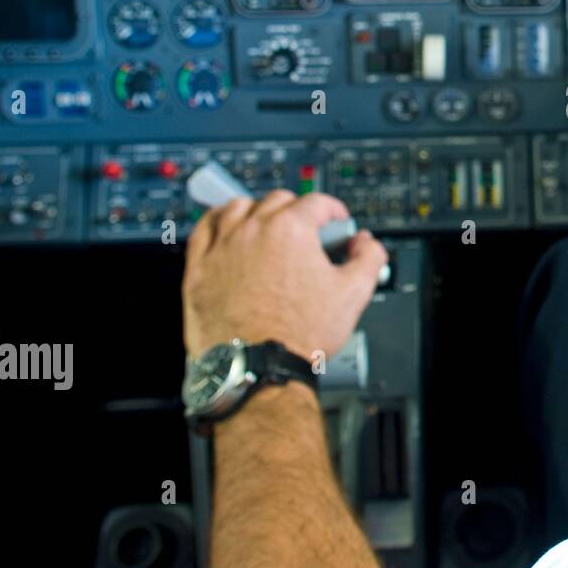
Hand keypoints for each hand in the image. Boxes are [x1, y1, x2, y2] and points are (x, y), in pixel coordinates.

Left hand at [182, 191, 387, 362]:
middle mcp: (253, 230)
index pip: (316, 202)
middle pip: (277, 200)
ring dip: (257, 209)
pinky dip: (216, 220)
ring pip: (238, 207)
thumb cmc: (299, 334)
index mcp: (291, 230)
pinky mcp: (199, 268)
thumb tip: (365, 243)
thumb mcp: (353, 294)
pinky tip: (224, 225)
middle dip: (297, 208)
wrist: (259, 368)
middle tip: (308, 229)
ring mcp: (222, 248)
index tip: (336, 221)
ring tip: (266, 222)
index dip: (333, 210)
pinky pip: (203, 229)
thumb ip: (369, 258)